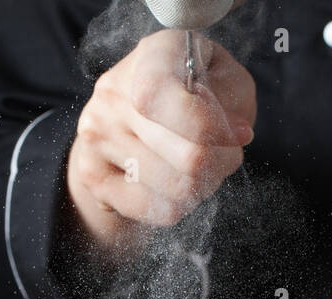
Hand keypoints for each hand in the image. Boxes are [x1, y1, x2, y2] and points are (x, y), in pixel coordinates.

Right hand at [66, 29, 256, 251]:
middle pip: (187, 157)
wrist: (131, 117)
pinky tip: (178, 188)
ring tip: (203, 171)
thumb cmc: (192, 92)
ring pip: (175, 189)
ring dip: (203, 188)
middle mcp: (114, 92)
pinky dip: (178, 206)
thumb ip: (233, 98)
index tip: (239, 136)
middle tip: (229, 157)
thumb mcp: (224, 79)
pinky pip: (153, 210)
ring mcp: (97, 135)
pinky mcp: (92, 174)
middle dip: (222, 164)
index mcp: (151, 56)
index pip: (165, 97)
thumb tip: (234, 134)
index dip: (211, 128)